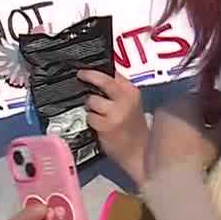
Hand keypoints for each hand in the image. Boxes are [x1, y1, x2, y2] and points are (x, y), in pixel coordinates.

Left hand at [79, 69, 148, 184]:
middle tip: (81, 74)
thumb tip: (98, 78)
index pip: (115, 73)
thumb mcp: (131, 104)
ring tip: (99, 114)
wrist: (139, 151)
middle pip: (103, 80)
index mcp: (132, 92)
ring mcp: (115, 112)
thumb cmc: (133, 127)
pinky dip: (92, 121)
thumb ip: (118, 92)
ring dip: (91, 107)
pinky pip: (89, 117)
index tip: (88, 67)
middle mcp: (125, 99)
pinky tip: (100, 126)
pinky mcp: (105, 125)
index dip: (100, 69)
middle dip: (90, 76)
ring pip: (92, 100)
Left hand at [144, 92, 220, 180]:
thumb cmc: (196, 154)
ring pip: (187, 117)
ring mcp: (159, 121)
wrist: (168, 180)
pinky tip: (203, 145)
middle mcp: (169, 106)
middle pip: (199, 106)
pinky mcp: (155, 137)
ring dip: (204, 124)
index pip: (213, 97)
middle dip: (217, 114)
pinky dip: (191, 132)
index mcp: (185, 101)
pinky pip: (177, 128)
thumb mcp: (219, 138)